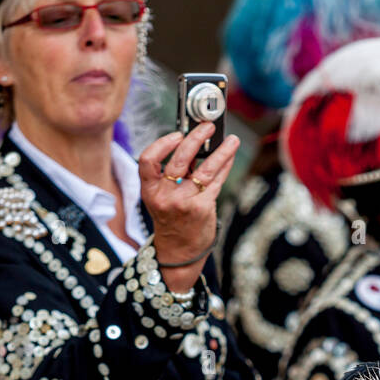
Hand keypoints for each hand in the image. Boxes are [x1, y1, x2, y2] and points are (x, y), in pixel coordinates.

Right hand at [138, 127, 239, 292]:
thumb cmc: (171, 219)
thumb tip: (193, 145)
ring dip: (221, 151)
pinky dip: (224, 166)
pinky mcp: (202, 208)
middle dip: (195, 139)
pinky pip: (216, 182)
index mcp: (150, 190)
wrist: (179, 251)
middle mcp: (165, 196)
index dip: (162, 144)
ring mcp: (184, 203)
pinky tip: (229, 157)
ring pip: (205, 169)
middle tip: (207, 128)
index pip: (148, 161)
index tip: (177, 134)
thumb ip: (171, 175)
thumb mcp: (160, 198)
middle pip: (179, 160)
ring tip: (231, 140)